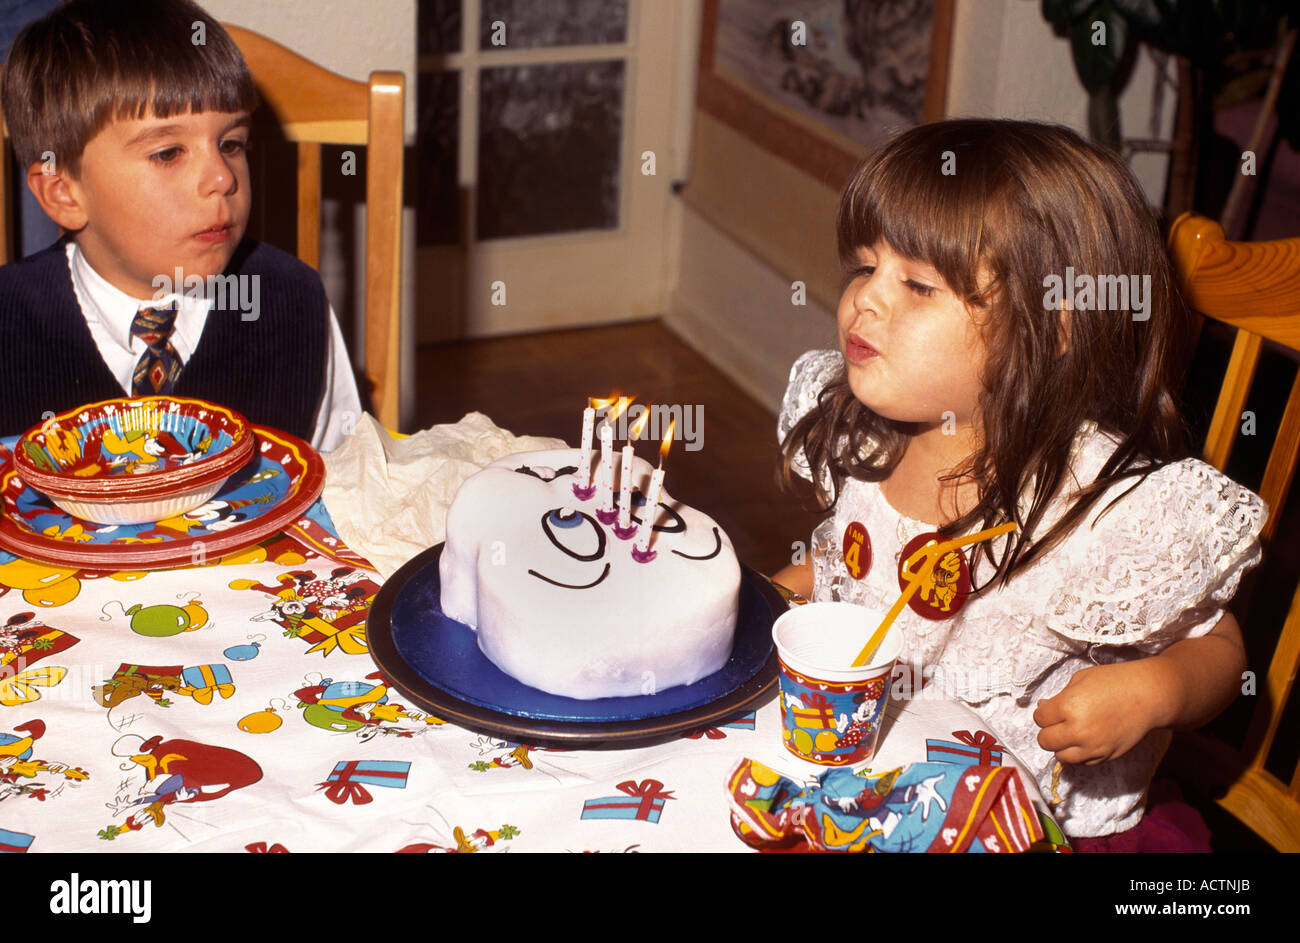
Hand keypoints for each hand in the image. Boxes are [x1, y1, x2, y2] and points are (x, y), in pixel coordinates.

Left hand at [1033, 660, 1170, 765]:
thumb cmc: (1115, 681)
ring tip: (1071, 733)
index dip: (1044, 713)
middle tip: (1059, 723)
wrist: (1149, 696)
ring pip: (1061, 757)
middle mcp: (1077, 730)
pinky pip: (1082, 762)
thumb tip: (1042, 708)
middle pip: (1045, 741)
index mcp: (1068, 707)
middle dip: (1048, 731)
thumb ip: (1058, 697)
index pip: (1040, 719)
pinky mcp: (1106, 756)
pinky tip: (1087, 740)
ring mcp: (1092, 747)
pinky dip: (1080, 753)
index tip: (1051, 709)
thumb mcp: (1081, 680)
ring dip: (1062, 746)